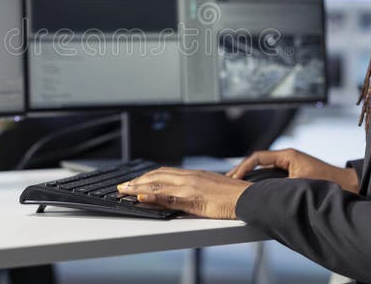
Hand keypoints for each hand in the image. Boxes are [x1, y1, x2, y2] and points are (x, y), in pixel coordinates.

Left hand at [117, 167, 251, 218]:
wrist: (247, 197)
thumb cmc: (233, 194)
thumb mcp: (211, 186)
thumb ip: (196, 187)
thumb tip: (186, 191)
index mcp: (193, 174)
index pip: (164, 172)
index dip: (147, 176)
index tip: (134, 180)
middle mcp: (189, 177)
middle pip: (156, 176)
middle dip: (137, 181)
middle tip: (122, 187)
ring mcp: (190, 187)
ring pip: (158, 184)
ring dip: (138, 187)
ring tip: (125, 191)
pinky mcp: (193, 199)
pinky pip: (169, 198)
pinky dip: (153, 196)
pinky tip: (141, 196)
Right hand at [226, 149, 358, 193]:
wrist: (350, 186)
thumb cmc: (329, 182)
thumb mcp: (301, 184)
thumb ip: (281, 187)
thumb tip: (263, 194)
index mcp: (288, 155)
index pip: (257, 158)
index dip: (243, 167)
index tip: (233, 178)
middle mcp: (287, 159)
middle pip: (258, 163)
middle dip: (242, 172)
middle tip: (228, 182)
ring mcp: (290, 167)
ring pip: (264, 171)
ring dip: (251, 179)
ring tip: (237, 188)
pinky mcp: (293, 176)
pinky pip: (271, 178)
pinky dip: (260, 184)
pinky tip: (254, 193)